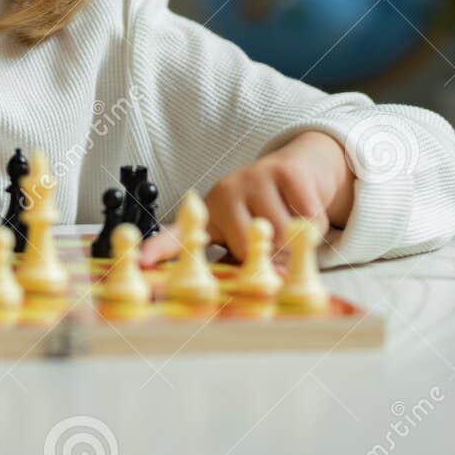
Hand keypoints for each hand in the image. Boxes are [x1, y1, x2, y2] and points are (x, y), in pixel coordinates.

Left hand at [139, 131, 354, 265]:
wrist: (303, 171)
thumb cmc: (270, 214)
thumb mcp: (249, 237)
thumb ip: (242, 262)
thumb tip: (258, 284)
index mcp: (208, 218)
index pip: (178, 236)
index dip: (158, 250)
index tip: (139, 261)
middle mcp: (223, 194)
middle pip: (247, 248)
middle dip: (269, 258)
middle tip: (275, 246)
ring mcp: (251, 178)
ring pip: (280, 235)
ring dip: (296, 242)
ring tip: (289, 223)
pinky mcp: (282, 171)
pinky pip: (307, 218)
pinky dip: (315, 224)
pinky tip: (304, 208)